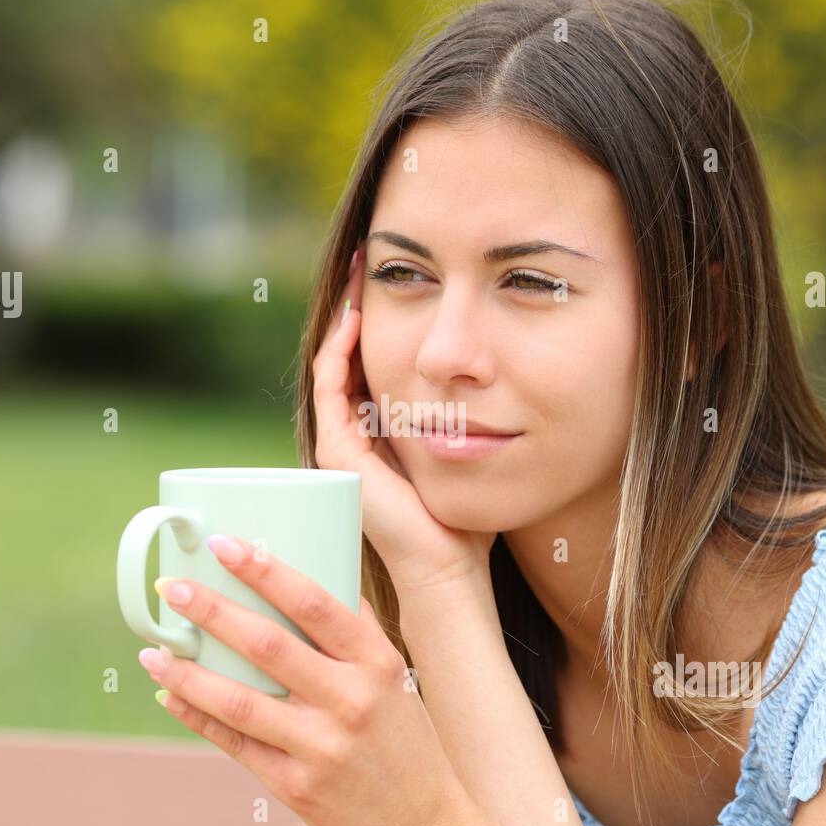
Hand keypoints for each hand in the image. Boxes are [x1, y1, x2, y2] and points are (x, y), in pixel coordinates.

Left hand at [139, 534, 498, 825]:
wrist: (425, 824)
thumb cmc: (407, 742)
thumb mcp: (396, 678)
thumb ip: (359, 630)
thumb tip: (327, 571)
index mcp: (376, 663)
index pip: (314, 603)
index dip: (265, 570)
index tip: (225, 546)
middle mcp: (349, 701)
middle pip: (267, 644)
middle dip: (212, 611)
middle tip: (172, 588)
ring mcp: (320, 747)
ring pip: (238, 700)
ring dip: (187, 671)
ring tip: (153, 650)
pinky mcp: (295, 785)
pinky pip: (234, 744)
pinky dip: (196, 718)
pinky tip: (170, 695)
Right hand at [312, 246, 497, 593]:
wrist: (450, 567)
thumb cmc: (466, 522)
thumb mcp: (469, 451)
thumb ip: (471, 421)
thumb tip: (495, 381)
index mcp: (378, 438)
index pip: (367, 367)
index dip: (374, 322)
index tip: (397, 277)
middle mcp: (352, 438)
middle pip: (346, 358)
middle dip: (354, 307)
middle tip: (366, 259)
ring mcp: (339, 445)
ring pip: (332, 366)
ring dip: (342, 318)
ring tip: (357, 273)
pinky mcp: (338, 452)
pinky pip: (330, 387)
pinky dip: (338, 350)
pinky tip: (355, 317)